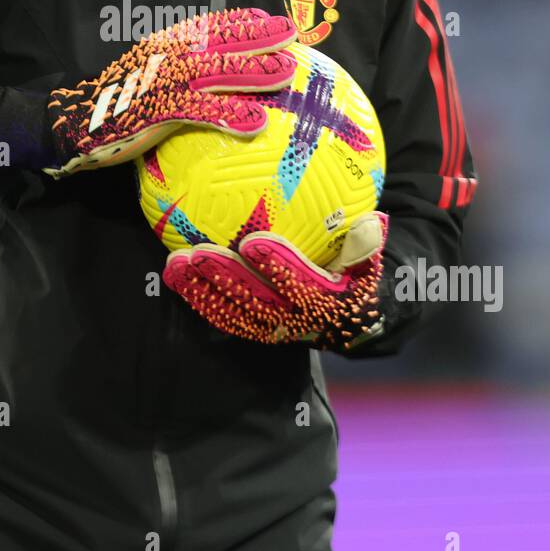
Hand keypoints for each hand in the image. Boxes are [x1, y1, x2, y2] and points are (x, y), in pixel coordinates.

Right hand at [43, 7, 297, 177]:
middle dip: (258, 37)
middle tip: (291, 33)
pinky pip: (199, 111)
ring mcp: (162, 82)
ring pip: (216, 72)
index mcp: (164, 46)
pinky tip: (255, 123)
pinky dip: (228, 113)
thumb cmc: (115, 104)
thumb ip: (175, 72)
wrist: (74, 122)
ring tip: (286, 72)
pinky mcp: (157, 111)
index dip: (238, 20)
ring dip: (253, 70)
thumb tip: (208, 76)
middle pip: (219, 43)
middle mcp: (166, 57)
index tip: (266, 16)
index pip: (206, 27)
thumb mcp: (145, 77)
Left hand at [163, 211, 391, 353]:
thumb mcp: (373, 261)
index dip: (278, 266)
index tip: (253, 242)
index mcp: (331, 304)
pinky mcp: (256, 328)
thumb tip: (374, 222)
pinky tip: (175, 275)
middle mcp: (299, 322)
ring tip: (175, 264)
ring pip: (234, 313)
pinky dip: (199, 298)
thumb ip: (369, 244)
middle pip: (257, 302)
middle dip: (226, 278)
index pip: (302, 286)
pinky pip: (224, 316)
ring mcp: (274, 329)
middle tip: (197, 252)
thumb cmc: (361, 274)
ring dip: (202, 290)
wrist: (357, 318)